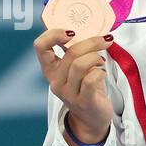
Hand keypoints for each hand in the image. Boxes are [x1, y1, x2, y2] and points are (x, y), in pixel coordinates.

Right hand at [34, 28, 113, 145]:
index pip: (40, 46)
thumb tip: (88, 27)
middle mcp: (55, 81)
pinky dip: (101, 72)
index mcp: (50, 69)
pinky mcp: (83, 101)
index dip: (54, 34)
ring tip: (101, 61)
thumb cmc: (86, 88)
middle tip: (105, 39)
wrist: (91, 119)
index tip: (72, 31)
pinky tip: (102, 73)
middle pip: (71, 53)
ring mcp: (68, 93)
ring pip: (80, 64)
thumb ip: (76, 51)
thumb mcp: (75, 69)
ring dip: (96, 57)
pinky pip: (91, 79)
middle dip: (91, 42)